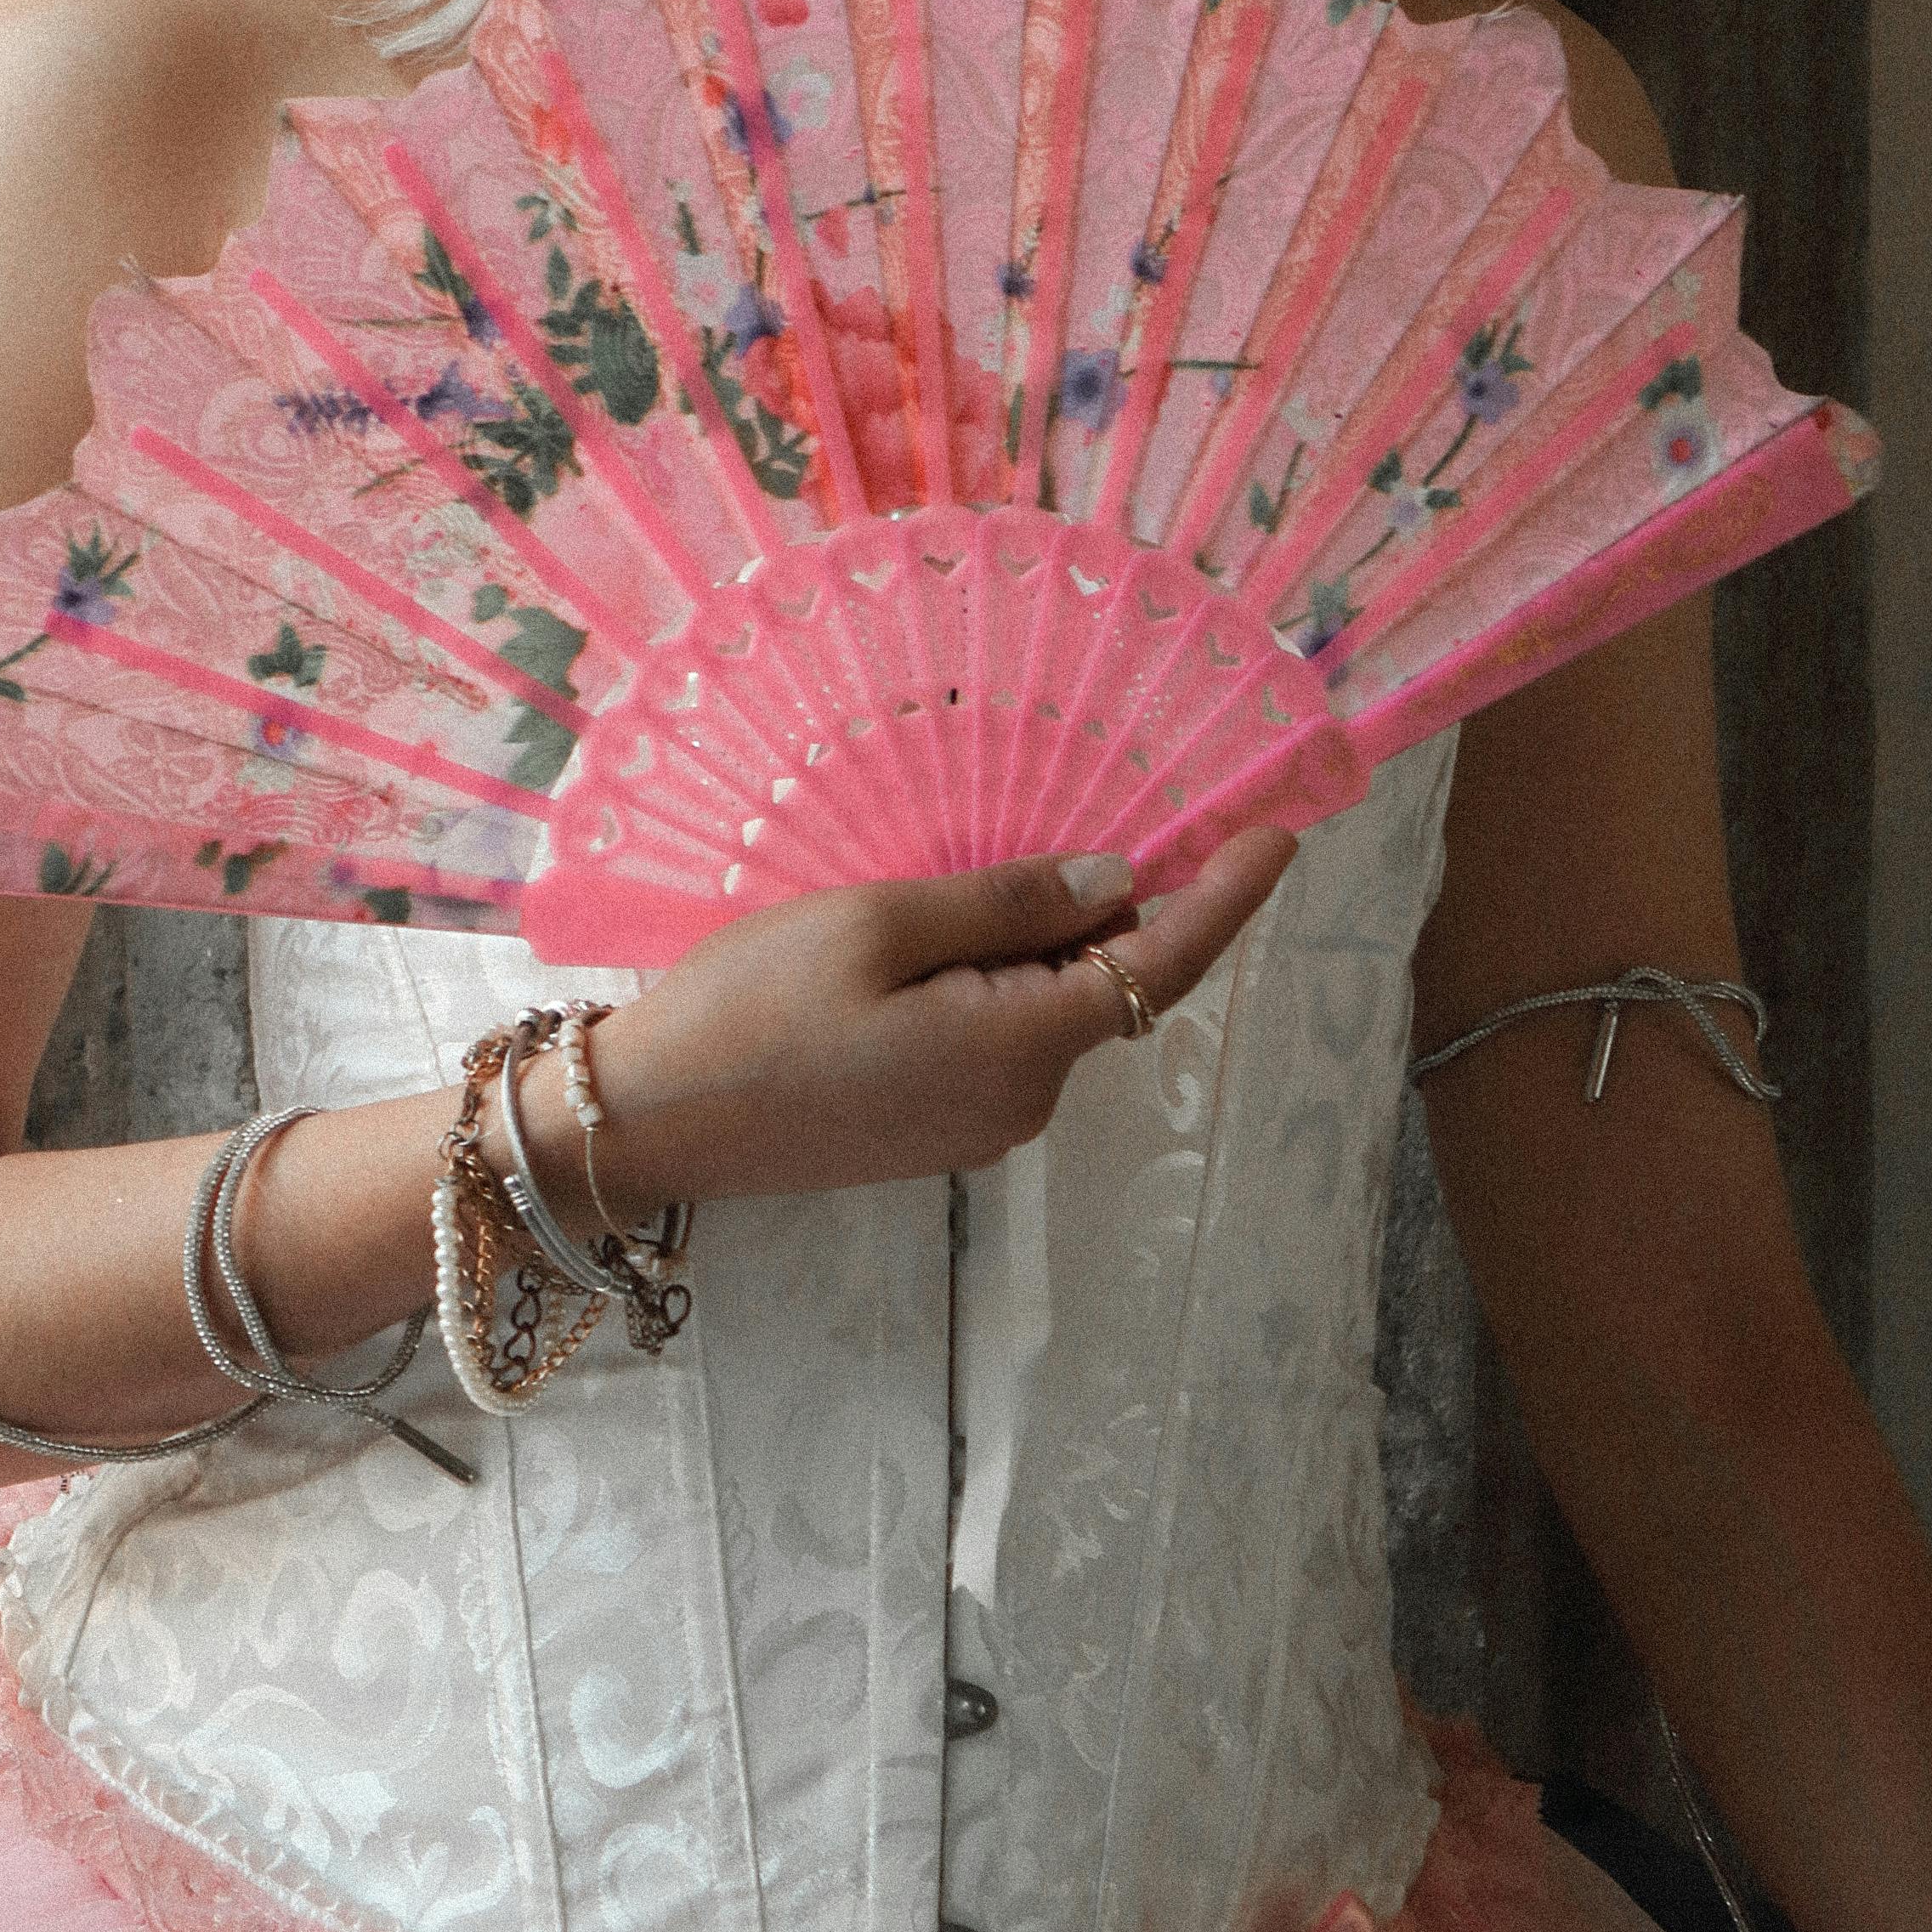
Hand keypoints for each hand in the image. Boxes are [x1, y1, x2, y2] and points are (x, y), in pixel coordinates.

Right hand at [559, 829, 1300, 1218]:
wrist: (651, 1120)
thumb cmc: (752, 1007)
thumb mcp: (877, 926)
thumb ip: (1004, 904)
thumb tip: (1114, 883)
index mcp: (1019, 1047)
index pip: (1160, 965)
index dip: (1226, 898)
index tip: (1280, 833)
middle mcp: (1020, 1099)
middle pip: (1108, 986)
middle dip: (1136, 906)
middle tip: (1152, 807)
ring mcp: (976, 1121)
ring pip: (1052, 1009)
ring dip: (1058, 939)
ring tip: (1029, 857)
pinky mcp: (933, 1124)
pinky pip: (1005, 1033)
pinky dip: (1012, 974)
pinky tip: (968, 927)